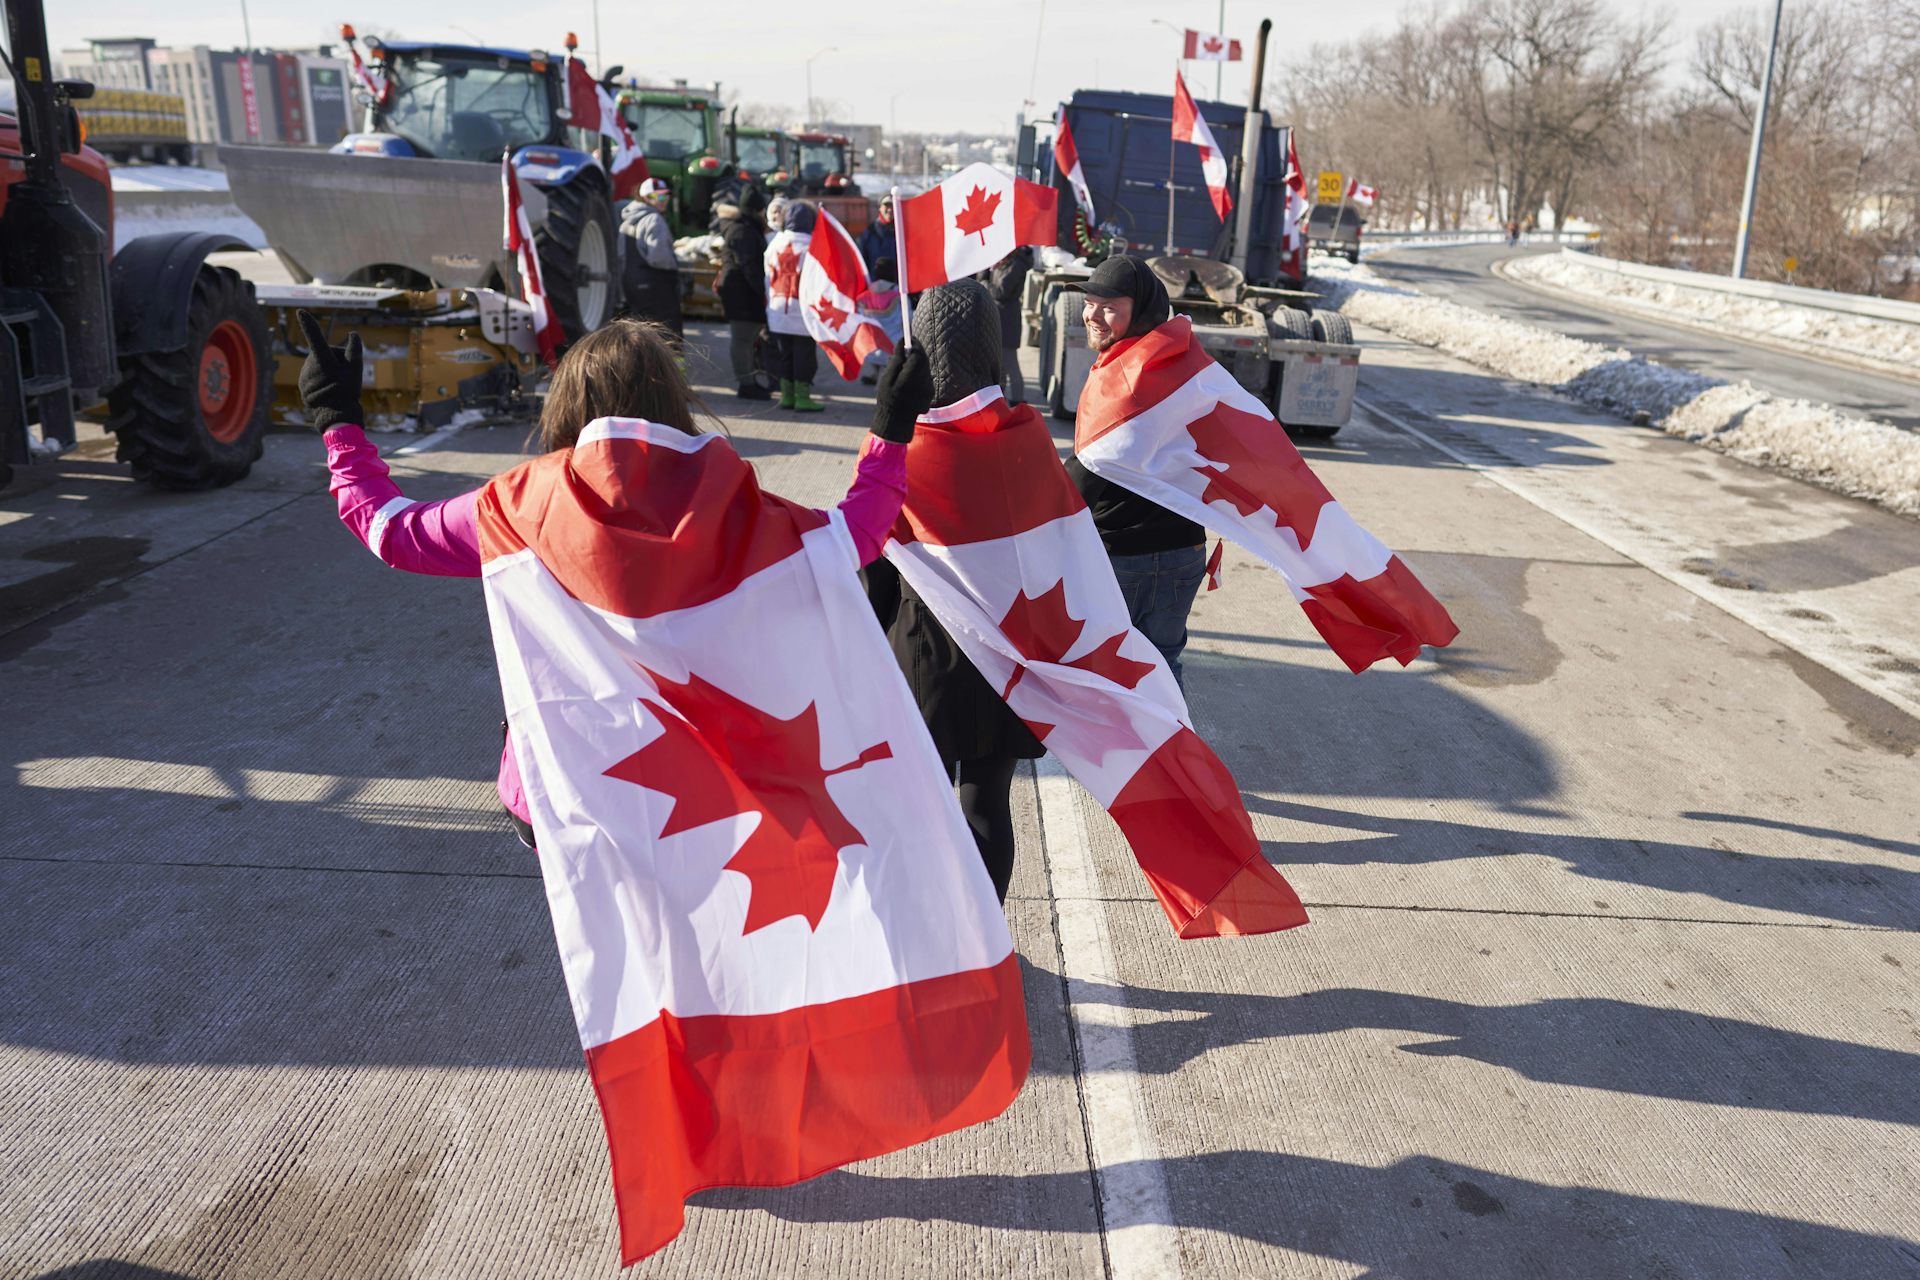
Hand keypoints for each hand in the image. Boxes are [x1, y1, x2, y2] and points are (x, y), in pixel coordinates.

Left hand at [296, 309, 364, 431]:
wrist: (335, 416)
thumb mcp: (356, 371)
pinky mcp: (302, 383)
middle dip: (334, 359)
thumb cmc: (347, 392)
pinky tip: (328, 389)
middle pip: (325, 354)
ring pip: (318, 364)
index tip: (300, 311)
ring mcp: (304, 375)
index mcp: (323, 361)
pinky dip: (320, 378)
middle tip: (344, 375)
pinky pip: (312, 374)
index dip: (309, 325)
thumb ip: (354, 351)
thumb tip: (353, 334)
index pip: (316, 339)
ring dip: (327, 370)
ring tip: (336, 384)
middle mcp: (310, 366)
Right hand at [870, 343, 932, 443]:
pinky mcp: (931, 393)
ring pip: (925, 368)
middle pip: (924, 360)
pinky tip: (908, 384)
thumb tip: (902, 342)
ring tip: (902, 372)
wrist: (896, 423)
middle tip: (906, 350)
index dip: (915, 344)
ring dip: (916, 365)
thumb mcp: (887, 379)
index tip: (910, 338)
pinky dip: (918, 375)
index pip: (918, 355)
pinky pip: (925, 378)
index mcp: (910, 379)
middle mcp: (923, 384)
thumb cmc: (888, 399)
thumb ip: (896, 360)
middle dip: (916, 353)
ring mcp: (929, 389)